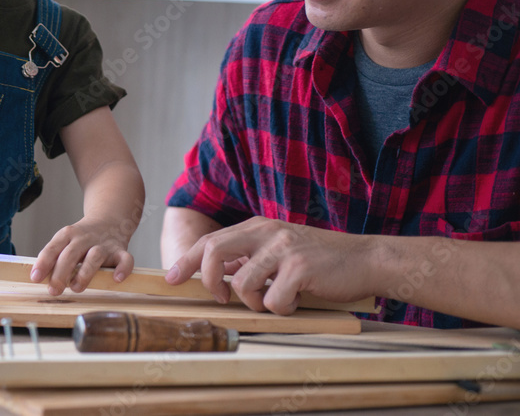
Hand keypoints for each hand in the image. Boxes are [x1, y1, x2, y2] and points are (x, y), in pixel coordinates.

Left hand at [29, 217, 134, 296]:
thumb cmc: (82, 239)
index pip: (53, 247)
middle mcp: (85, 238)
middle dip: (61, 273)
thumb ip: (55, 258)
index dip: (43, 263)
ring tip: (76, 288)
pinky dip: (122, 269)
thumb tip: (38, 279)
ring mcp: (104, 244)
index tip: (35, 278)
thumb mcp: (66, 242)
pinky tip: (116, 279)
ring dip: (85, 273)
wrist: (110, 220)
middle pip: (71, 253)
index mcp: (68, 234)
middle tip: (53, 290)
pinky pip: (125, 259)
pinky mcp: (120, 251)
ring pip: (95, 256)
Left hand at [165, 216, 376, 314]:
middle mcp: (266, 232)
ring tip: (277, 300)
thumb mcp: (280, 251)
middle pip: (213, 251)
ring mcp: (282, 248)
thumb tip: (217, 278)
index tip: (171, 278)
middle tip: (221, 298)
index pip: (210, 241)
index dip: (187, 261)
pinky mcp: (299, 267)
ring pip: (241, 283)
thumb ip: (251, 258)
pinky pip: (273, 300)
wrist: (366, 258)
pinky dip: (282, 309)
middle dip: (207, 281)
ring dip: (255, 302)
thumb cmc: (321, 261)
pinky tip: (298, 301)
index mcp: (258, 227)